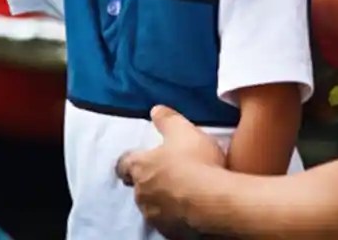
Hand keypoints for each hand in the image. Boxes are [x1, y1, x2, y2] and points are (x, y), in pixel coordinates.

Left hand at [116, 106, 225, 237]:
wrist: (214, 203)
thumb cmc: (196, 163)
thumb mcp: (183, 130)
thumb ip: (167, 120)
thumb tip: (155, 110)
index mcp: (141, 168)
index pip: (123, 165)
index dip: (129, 163)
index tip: (136, 162)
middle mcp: (142, 194)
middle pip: (139, 188)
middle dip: (151, 183)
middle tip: (169, 177)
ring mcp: (156, 216)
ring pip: (153, 208)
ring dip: (164, 202)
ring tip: (183, 196)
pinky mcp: (171, 233)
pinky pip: (171, 224)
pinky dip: (178, 218)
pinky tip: (192, 212)